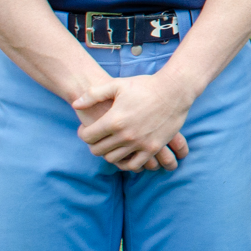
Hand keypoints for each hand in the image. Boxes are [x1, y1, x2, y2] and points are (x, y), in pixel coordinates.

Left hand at [73, 73, 195, 171]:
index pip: (88, 137)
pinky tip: (125, 154)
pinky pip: (134, 165)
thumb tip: (75, 104)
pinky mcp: (153, 148)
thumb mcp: (117, 85)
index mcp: (114, 120)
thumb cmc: (145, 85)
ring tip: (111, 144)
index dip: (83, 133)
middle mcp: (125, 135)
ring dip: (108, 153)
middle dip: (94, 144)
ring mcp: (140, 143)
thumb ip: (93, 94)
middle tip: (98, 137)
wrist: (175, 90)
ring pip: (113, 159)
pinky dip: (126, 163)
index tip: (87, 130)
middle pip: (98, 151)